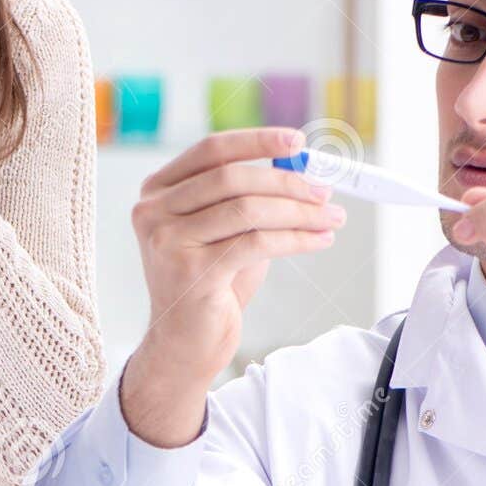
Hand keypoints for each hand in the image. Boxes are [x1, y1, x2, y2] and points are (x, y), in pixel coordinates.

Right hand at [122, 128, 343, 442]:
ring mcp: (167, 240)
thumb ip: (250, 198)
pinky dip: (295, 239)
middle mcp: (154, 212)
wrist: (184, 344)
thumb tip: (301, 169)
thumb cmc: (209, 286)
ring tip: (331, 218)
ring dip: (299, 212)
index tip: (297, 142)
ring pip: (248, 209)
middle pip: (232, 177)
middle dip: (286, 181)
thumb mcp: (227, 232)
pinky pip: (256, 242)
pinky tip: (318, 241)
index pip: (210, 151)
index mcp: (157, 192)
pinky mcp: (191, 270)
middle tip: (324, 191)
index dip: (256, 141)